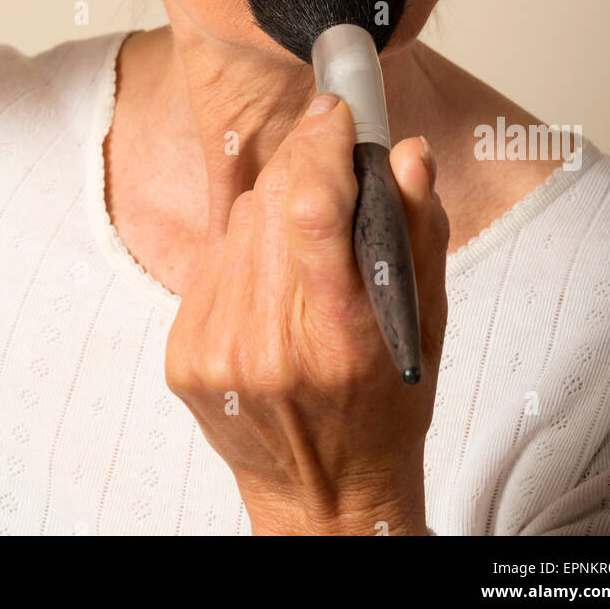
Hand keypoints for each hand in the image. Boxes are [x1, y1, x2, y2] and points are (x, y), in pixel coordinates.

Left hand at [165, 94, 449, 534]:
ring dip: (277, 202)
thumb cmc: (386, 411)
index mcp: (338, 339)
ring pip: (240, 222)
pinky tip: (274, 271)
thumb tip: (407, 151)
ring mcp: (217, 350)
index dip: (322, 144)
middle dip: (305, 158)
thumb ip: (419, 230)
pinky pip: (213, 259)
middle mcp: (268, 345)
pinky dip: (247, 247)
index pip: (312, 209)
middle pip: (272, 202)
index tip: (338, 112)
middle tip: (331, 143)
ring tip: (310, 228)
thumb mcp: (426, 325)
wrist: (322, 495)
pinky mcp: (183, 353)